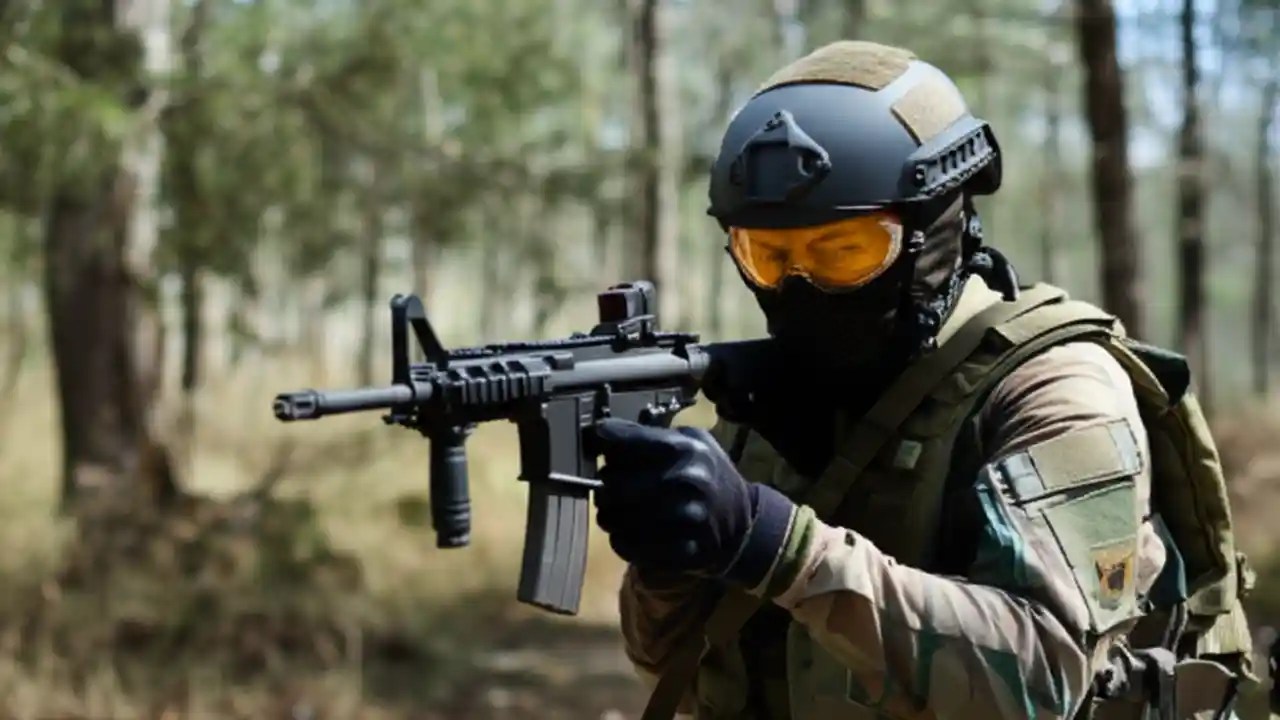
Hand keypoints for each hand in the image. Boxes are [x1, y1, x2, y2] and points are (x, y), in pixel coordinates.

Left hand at [591, 418, 795, 588]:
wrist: (743, 526)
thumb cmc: (710, 477)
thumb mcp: (693, 442)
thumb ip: (651, 435)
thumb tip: (603, 431)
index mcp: (685, 448)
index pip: (622, 440)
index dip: (604, 440)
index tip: (600, 443)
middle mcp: (684, 480)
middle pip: (611, 482)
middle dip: (605, 485)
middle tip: (610, 488)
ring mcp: (684, 519)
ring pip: (613, 517)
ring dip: (610, 515)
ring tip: (619, 512)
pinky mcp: (680, 551)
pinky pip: (627, 546)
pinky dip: (621, 540)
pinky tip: (630, 533)